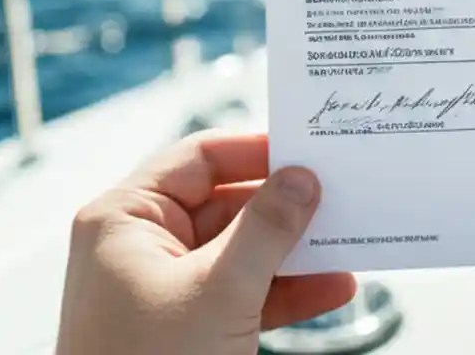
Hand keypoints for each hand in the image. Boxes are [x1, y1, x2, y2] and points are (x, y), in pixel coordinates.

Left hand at [56, 132, 355, 354]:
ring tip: (348, 245)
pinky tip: (332, 288)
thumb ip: (267, 228)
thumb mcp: (220, 289)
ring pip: (245, 249)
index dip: (257, 152)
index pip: (199, 159)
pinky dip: (288, 290)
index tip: (309, 151)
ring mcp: (167, 286)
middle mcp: (143, 245)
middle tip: (340, 199)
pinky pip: (247, 290)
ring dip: (297, 252)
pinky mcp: (190, 322)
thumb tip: (301, 179)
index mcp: (127, 219)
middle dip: (287, 209)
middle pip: (229, 204)